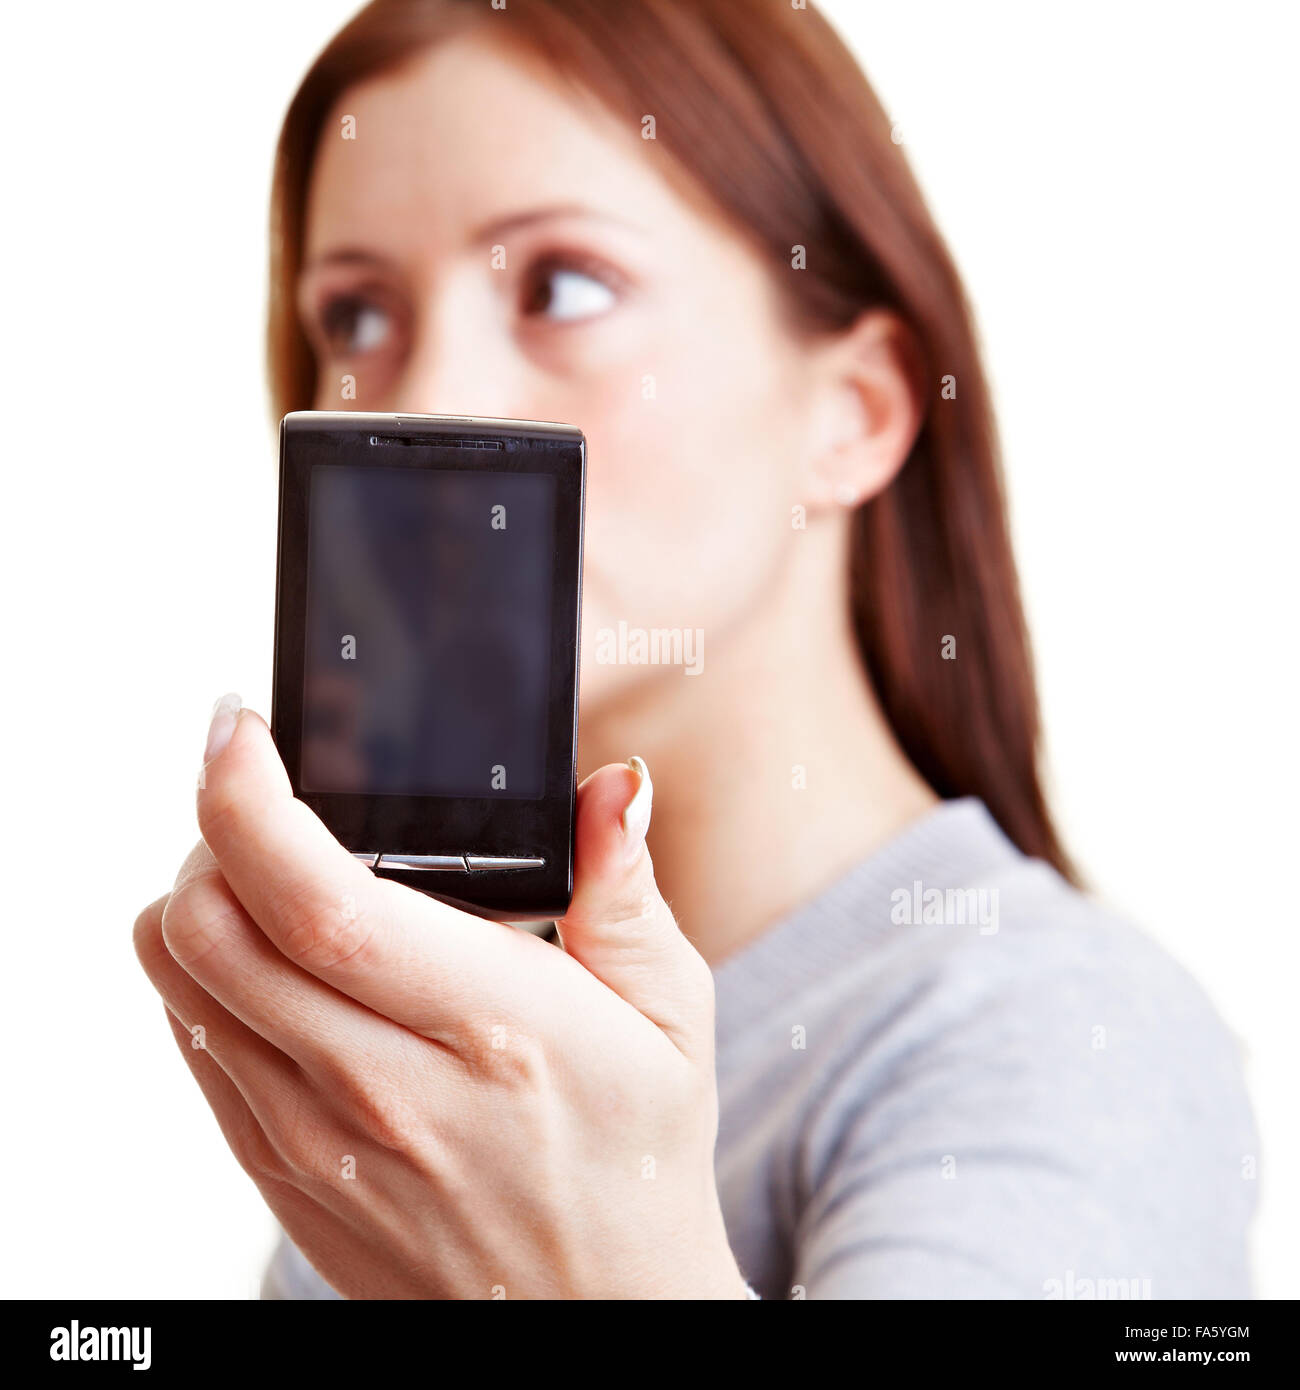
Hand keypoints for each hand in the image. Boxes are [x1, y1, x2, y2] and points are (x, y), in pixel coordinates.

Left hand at [134, 698, 746, 1298]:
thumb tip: (614, 783)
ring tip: (270, 880)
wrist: (592, 1321)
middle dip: (210, 832)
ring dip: (199, 902)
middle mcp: (383, 1088)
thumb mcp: (670, 1014)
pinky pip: (196, 1048)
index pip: (319, 903)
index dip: (248, 801)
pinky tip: (280, 968)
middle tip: (266, 800)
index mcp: (491, 1026)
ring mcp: (318, 1142)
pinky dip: (208, 981)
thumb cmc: (639, 1159)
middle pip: (211, 930)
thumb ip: (625, 887)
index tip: (236, 730)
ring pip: (180, 985)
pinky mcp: (283, 1178)